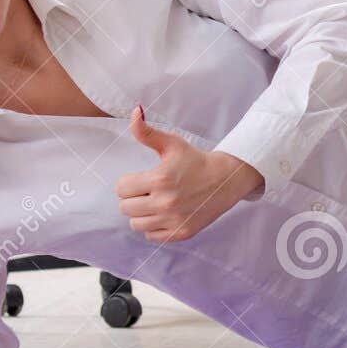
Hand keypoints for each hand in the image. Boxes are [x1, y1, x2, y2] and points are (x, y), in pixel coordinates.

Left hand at [116, 104, 263, 242]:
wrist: (225, 179)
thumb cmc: (195, 160)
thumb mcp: (172, 143)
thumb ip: (147, 131)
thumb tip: (134, 111)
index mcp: (159, 178)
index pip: (121, 189)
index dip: (129, 183)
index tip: (142, 180)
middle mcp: (165, 201)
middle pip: (125, 208)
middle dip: (134, 198)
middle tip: (150, 191)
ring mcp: (174, 219)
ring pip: (136, 224)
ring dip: (142, 214)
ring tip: (156, 203)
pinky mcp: (181, 232)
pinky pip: (151, 235)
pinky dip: (154, 227)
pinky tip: (165, 214)